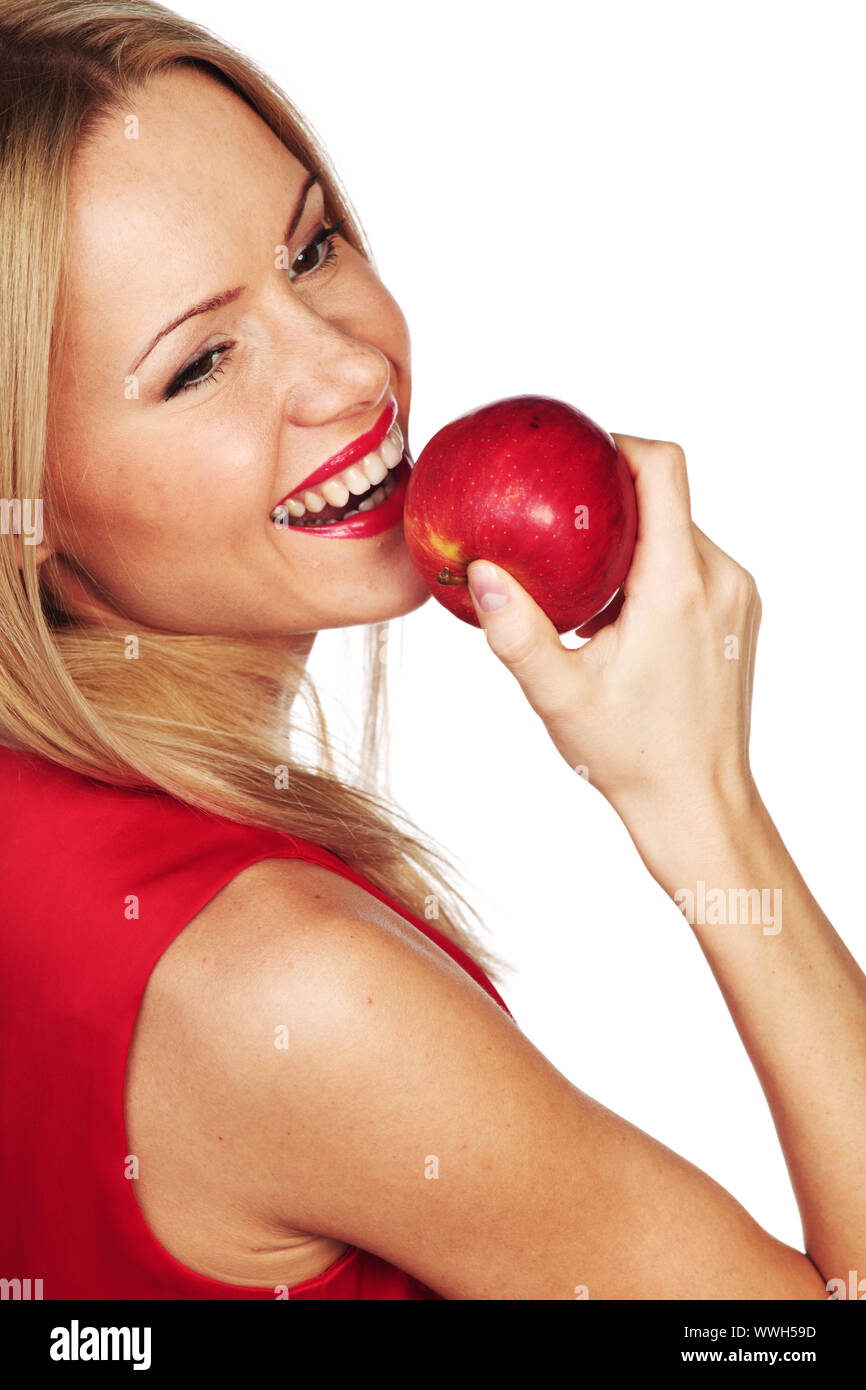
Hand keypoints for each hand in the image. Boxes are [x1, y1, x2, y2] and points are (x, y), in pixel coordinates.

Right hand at [466, 436, 760, 821]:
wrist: (697, 800)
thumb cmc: (631, 753)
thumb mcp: (559, 694)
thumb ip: (516, 630)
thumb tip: (481, 572)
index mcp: (677, 585)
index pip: (663, 467)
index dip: (617, 444)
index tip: (573, 460)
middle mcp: (719, 579)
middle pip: (666, 498)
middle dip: (611, 502)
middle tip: (555, 526)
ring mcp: (736, 596)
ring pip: (680, 531)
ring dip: (632, 540)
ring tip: (580, 578)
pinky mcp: (739, 614)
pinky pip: (694, 563)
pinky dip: (654, 568)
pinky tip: (614, 610)